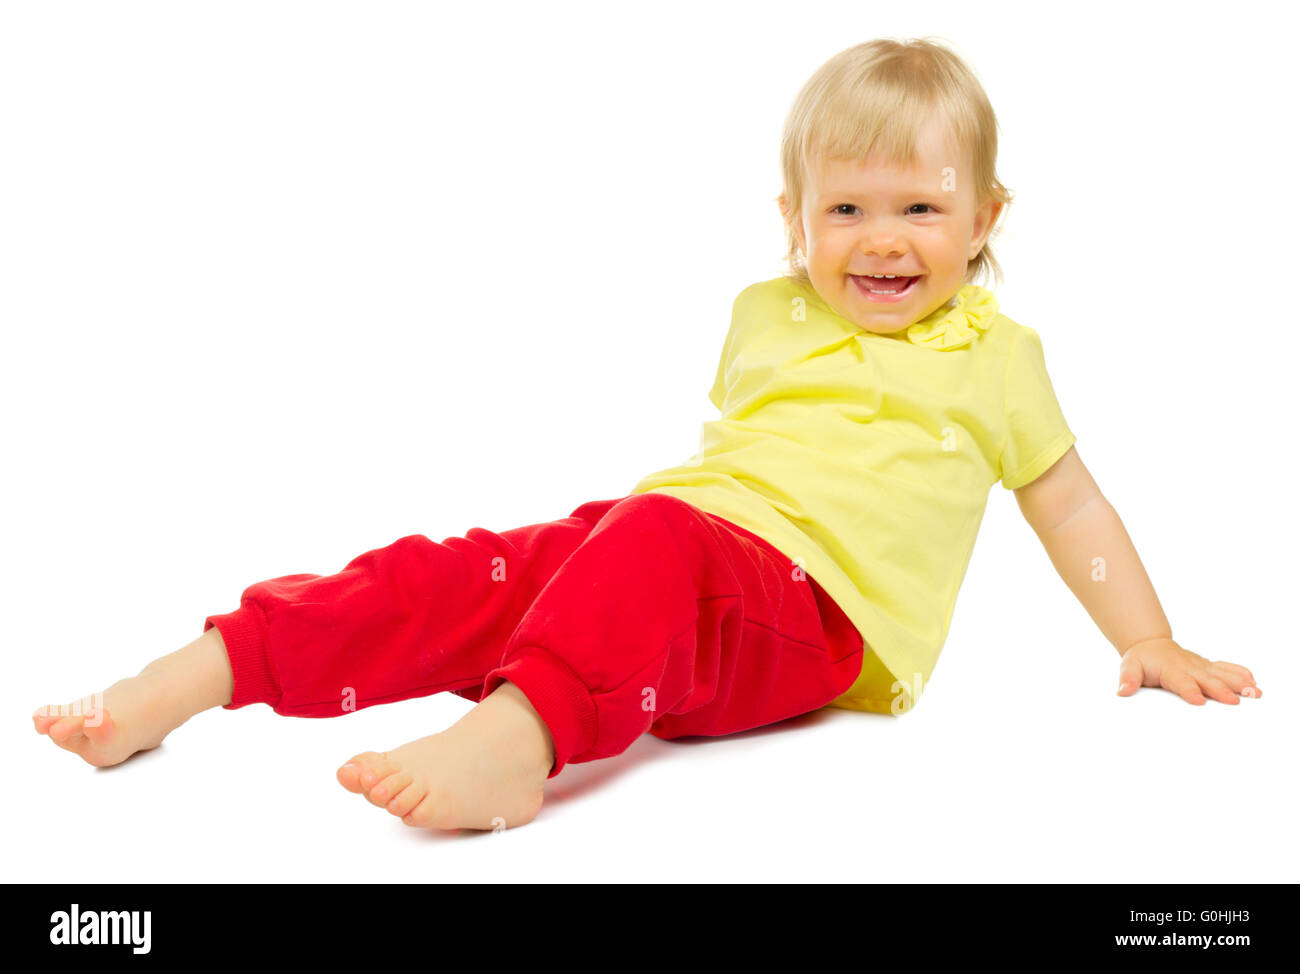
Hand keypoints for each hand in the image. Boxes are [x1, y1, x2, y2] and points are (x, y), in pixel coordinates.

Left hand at [1117, 637, 1260, 704]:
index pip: (1181, 682)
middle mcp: (1190, 668)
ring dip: (1239, 683)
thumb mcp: (1129, 667)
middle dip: (1221, 690)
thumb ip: (1127, 679)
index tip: (1199, 701)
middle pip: (1208, 680)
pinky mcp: (1208, 667)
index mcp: (1171, 670)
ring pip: (1223, 674)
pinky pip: (1227, 668)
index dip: (1190, 691)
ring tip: (1255, 692)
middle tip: (1235, 701)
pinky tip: (1254, 682)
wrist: (1151, 645)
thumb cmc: (1141, 660)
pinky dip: (1240, 673)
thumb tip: (1122, 692)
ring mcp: (1201, 666)